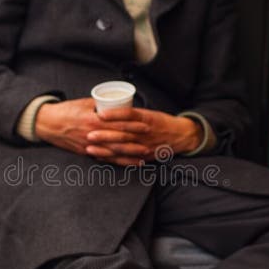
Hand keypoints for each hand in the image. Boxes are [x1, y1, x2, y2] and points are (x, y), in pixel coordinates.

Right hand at [35, 98, 148, 164]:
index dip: (133, 126)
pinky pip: (104, 159)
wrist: (48, 124)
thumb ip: (101, 105)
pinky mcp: (86, 153)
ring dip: (130, 155)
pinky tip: (128, 164)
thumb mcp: (85, 103)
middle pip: (119, 140)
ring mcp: (90, 146)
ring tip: (144, 156)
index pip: (118, 124)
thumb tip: (116, 103)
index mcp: (94, 120)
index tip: (146, 125)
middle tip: (150, 142)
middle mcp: (93, 135)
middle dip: (136, 142)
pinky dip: (117, 162)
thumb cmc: (66, 111)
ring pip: (113, 152)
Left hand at [86, 108, 201, 162]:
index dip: (114, 115)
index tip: (100, 114)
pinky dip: (113, 159)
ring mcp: (145, 145)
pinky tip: (101, 158)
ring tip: (90, 149)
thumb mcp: (148, 113)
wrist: (180, 135)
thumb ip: (131, 114)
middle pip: (123, 133)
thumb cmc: (161, 122)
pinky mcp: (144, 156)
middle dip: (105, 135)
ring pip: (122, 148)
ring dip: (105, 149)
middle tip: (89, 134)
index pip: (129, 114)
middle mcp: (145, 132)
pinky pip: (127, 159)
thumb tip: (108, 109)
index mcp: (146, 118)